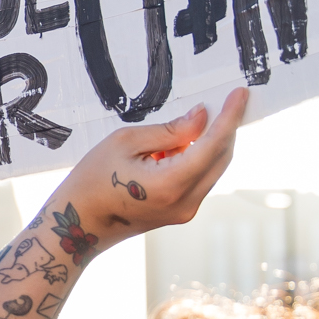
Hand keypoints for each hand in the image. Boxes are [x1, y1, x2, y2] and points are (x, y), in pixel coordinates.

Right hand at [44, 88, 249, 253]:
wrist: (78, 224)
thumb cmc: (91, 181)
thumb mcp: (125, 143)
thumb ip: (169, 130)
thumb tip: (201, 117)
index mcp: (172, 183)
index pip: (214, 144)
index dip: (230, 116)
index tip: (240, 94)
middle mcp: (186, 202)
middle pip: (221, 158)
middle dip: (226, 128)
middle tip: (224, 101)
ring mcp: (185, 212)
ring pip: (213, 169)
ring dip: (209, 143)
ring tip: (185, 126)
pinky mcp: (180, 213)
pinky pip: (200, 180)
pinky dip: (197, 158)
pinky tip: (175, 147)